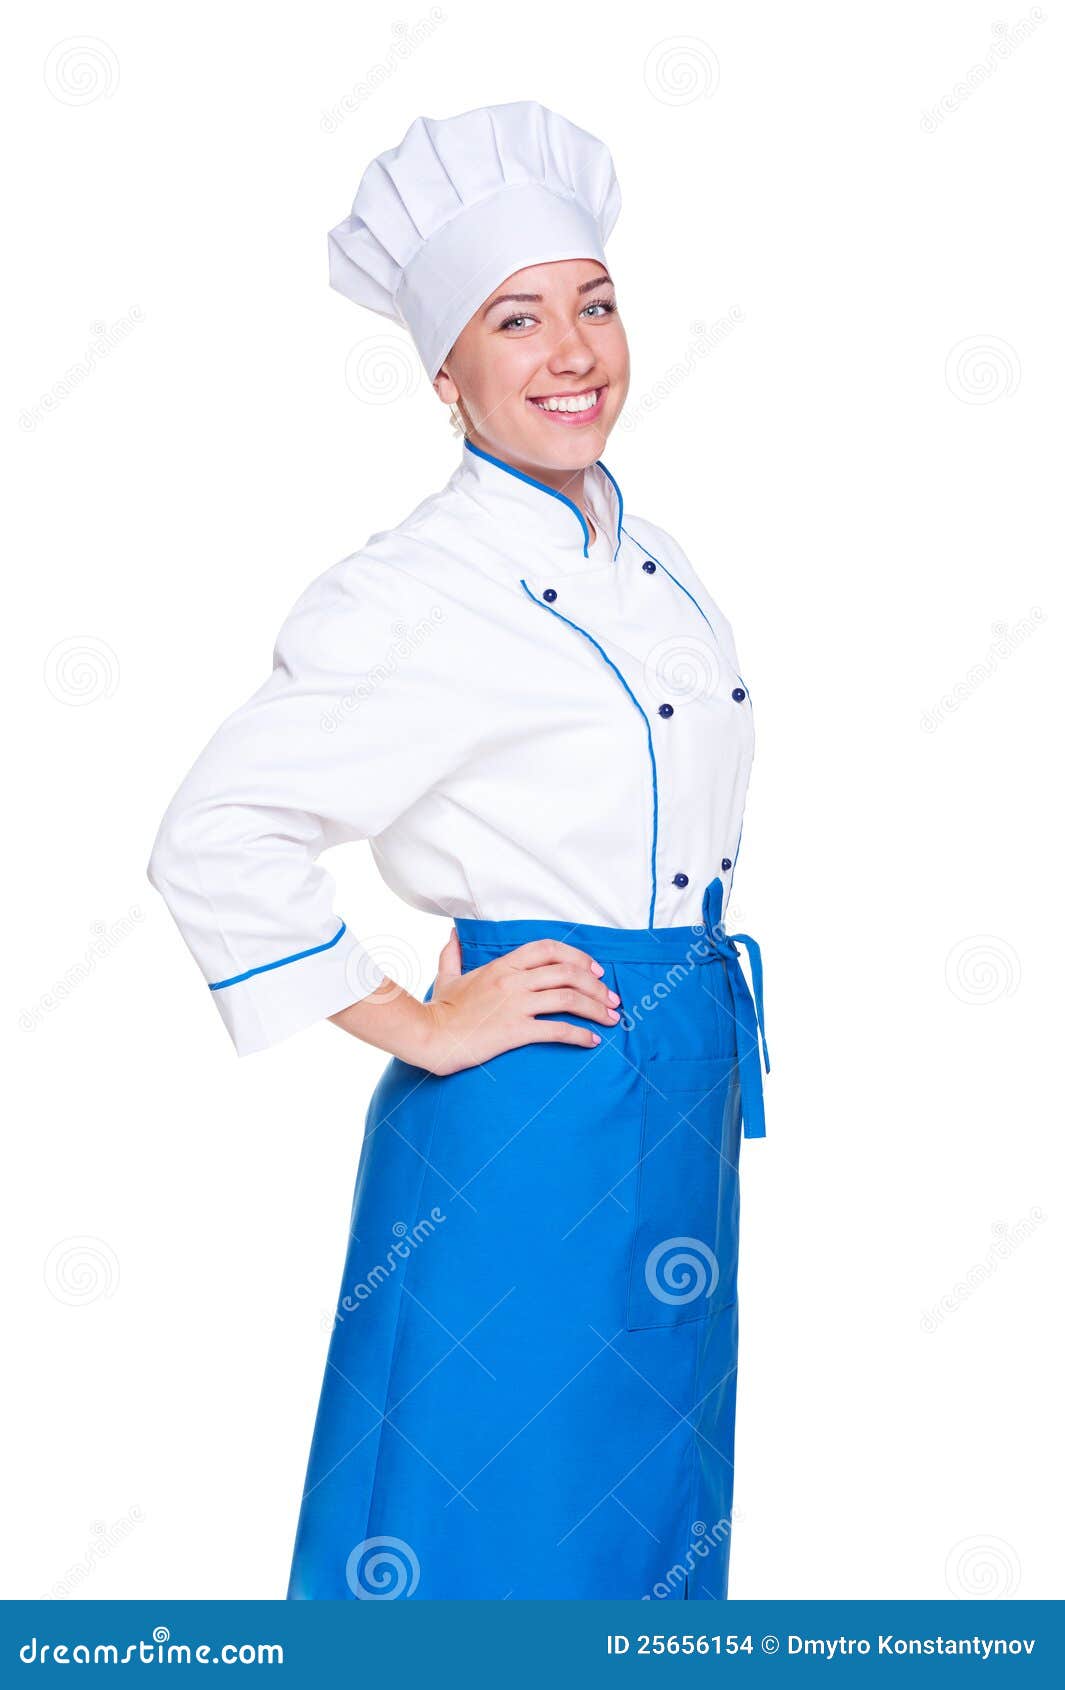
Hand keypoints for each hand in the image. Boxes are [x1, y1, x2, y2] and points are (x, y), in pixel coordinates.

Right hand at [419, 928, 620, 1075]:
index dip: (578, 956)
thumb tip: (453, 933)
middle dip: (597, 985)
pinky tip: (592, 1041)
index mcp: (503, 965)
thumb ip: (452, 953)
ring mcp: (516, 1005)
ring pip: (569, 998)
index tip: (595, 969)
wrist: (429, 1036)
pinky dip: (580, 1035)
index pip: (549, 949)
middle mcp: (513, 980)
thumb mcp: (447, 975)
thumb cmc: (439, 1009)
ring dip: (596, 1008)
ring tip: (611, 1019)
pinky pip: (557, 1029)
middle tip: (612, 998)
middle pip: (568, 973)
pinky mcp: (516, 1031)